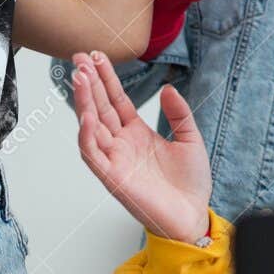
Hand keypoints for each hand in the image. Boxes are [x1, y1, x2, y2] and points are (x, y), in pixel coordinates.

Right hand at [72, 50, 211, 242]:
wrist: (193, 216)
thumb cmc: (190, 184)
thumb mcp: (190, 139)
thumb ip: (179, 113)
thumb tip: (168, 88)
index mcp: (137, 133)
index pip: (116, 100)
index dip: (106, 79)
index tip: (97, 57)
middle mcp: (121, 144)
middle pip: (100, 107)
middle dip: (89, 82)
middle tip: (80, 57)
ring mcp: (115, 159)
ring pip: (91, 126)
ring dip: (84, 102)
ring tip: (80, 77)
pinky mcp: (112, 177)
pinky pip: (93, 153)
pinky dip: (87, 134)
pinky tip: (86, 115)